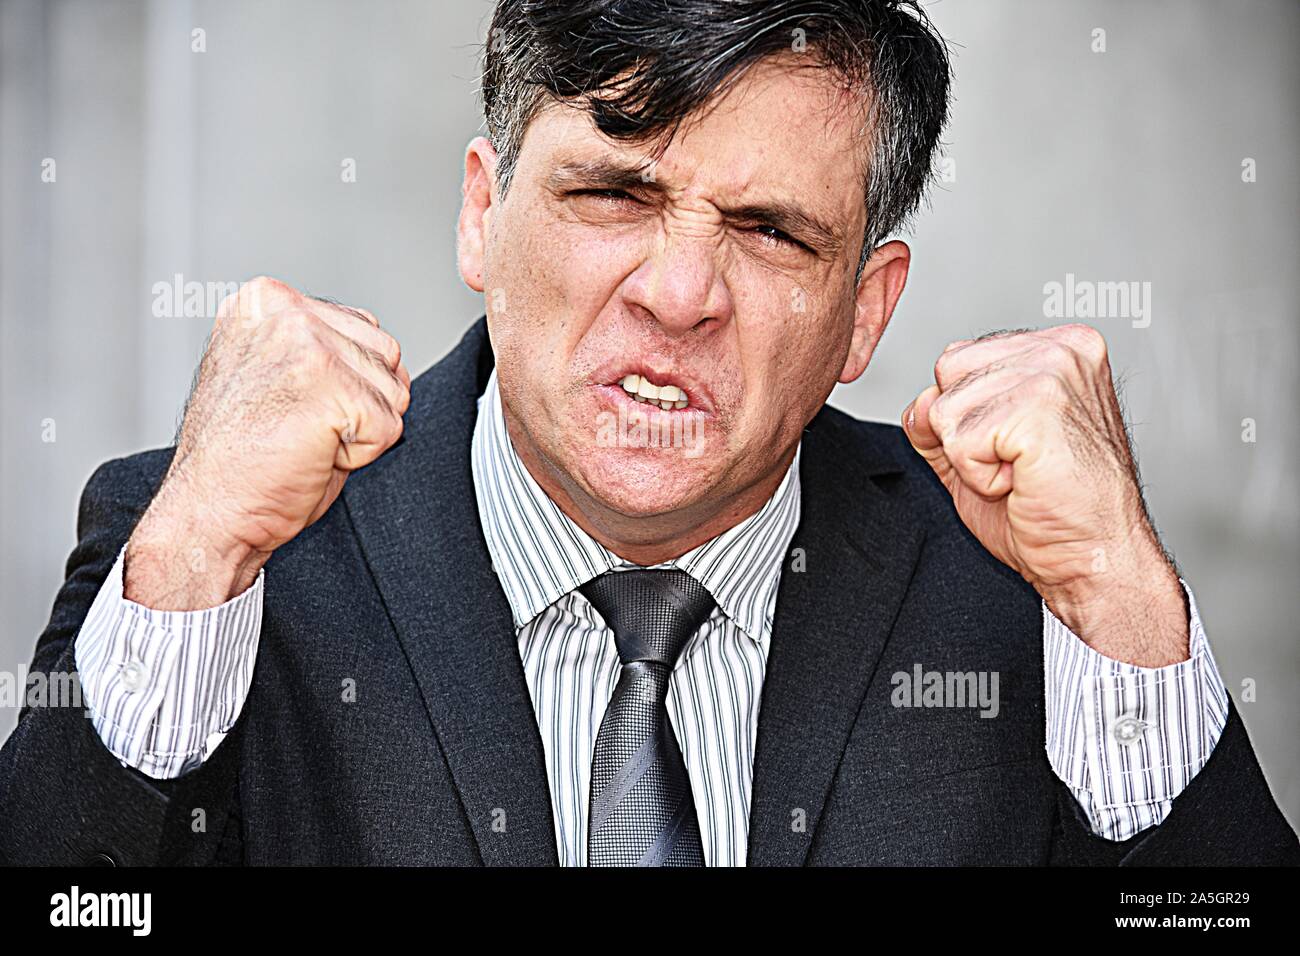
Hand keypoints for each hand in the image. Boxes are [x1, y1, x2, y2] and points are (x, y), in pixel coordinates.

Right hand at [125, 276, 410, 609]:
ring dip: (361, 429)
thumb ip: (324, 348)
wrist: (209, 512)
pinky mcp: (328, 383)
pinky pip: (389, 427)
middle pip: (387, 354)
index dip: (345, 385)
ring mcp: (306, 342)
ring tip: (304, 439)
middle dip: (360, 403)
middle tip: (300, 428)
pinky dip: (360, 455)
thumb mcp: (278, 376)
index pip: (364, 331)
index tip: (290, 407)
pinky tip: (311, 454)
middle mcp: (285, 310)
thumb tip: (386, 355)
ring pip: (394, 390)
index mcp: (267, 301)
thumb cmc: (241, 459)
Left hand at [902, 324, 1187, 666]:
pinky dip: (978, 477)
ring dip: (971, 458)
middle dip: (964, 433)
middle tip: (1017, 462)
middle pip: (945, 376)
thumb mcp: (980, 451)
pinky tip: (1022, 481)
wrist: (1093, 555)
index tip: (1016, 445)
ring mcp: (1051, 372)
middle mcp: (1058, 350)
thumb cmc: (1055, 510)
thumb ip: (942, 419)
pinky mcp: (1038, 406)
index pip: (956, 360)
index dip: (966, 417)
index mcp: (1054, 348)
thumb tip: (918, 405)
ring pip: (946, 410)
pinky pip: (958, 441)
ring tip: (1022, 472)